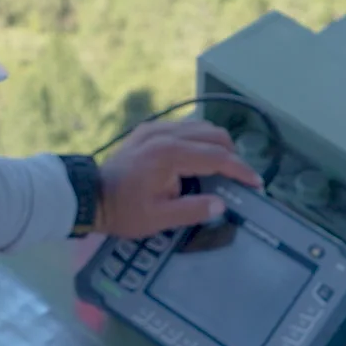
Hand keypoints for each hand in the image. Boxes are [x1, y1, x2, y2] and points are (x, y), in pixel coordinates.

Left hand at [96, 121, 259, 239]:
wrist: (89, 196)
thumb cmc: (124, 211)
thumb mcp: (159, 219)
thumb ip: (193, 210)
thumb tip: (222, 204)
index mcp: (170, 155)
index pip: (217, 156)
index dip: (240, 170)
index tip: (256, 183)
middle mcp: (166, 134)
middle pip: (213, 134)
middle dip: (232, 154)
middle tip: (239, 177)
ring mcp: (155, 128)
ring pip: (199, 126)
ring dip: (216, 144)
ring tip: (223, 167)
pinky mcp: (148, 129)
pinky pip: (183, 127)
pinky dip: (198, 138)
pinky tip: (199, 157)